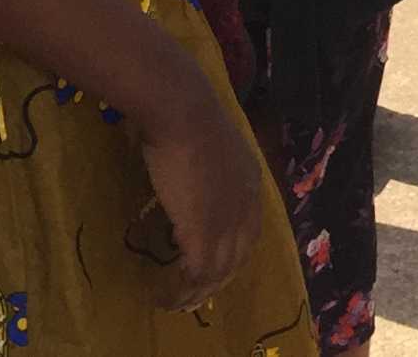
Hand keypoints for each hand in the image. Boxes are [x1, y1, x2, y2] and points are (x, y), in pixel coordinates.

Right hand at [138, 70, 269, 311]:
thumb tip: (190, 169)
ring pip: (217, 271)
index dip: (233, 253)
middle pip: (237, 256)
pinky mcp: (203, 232)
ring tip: (177, 302)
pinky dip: (181, 288)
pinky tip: (165, 294)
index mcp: (252, 183)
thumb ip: (209, 167)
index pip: (250, 231)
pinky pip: (195, 272)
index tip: (215, 267)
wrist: (185, 114)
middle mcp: (247, 205)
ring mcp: (227, 220)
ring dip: (196, 291)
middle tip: (194, 295)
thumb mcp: (212, 146)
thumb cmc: (191, 119)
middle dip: (217, 280)